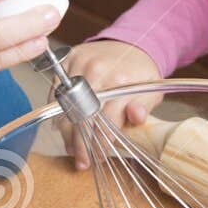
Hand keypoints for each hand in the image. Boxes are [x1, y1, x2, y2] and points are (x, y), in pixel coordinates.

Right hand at [55, 40, 161, 168]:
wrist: (132, 44)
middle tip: (81, 162)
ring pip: (65, 105)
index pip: (106, 121)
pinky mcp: (68, 58)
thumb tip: (135, 116)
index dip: (101, 143)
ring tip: (71, 148)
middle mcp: (97, 70)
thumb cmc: (140, 73)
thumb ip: (143, 107)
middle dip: (80, 144)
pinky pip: (56, 90)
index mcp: (121, 81)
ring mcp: (80, 63)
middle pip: (82, 116)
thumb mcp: (151, 91)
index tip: (99, 158)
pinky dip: (57, 110)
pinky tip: (62, 127)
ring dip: (66, 131)